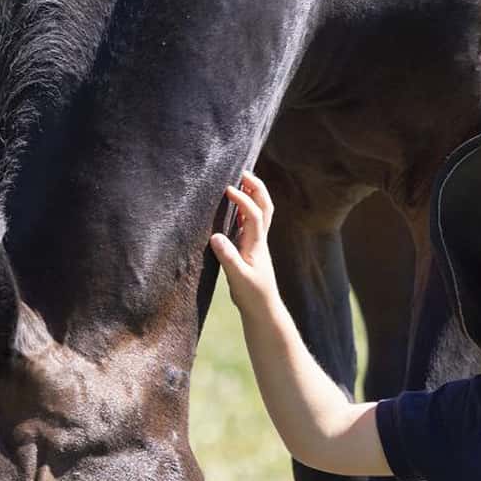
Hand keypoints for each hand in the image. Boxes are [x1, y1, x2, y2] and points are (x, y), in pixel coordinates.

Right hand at [208, 171, 281, 315]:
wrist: (262, 308)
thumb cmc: (251, 295)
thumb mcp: (238, 277)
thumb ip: (228, 257)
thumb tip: (215, 236)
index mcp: (256, 244)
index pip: (254, 215)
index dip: (243, 200)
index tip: (228, 189)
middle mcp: (260, 240)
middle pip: (265, 206)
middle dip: (256, 188)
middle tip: (243, 172)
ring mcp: (257, 243)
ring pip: (261, 212)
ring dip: (253, 195)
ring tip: (241, 182)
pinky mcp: (252, 249)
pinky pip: (252, 222)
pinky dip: (245, 210)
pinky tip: (234, 209)